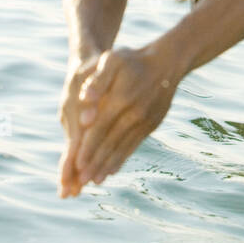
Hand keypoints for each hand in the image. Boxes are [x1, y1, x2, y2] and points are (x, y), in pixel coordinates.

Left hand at [63, 44, 178, 195]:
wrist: (166, 62)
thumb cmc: (133, 60)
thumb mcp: (113, 60)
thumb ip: (97, 80)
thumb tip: (84, 100)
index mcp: (120, 99)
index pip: (100, 129)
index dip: (88, 148)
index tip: (76, 165)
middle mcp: (133, 114)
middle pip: (110, 143)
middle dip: (95, 163)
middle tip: (82, 182)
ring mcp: (144, 122)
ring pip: (122, 148)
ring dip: (108, 165)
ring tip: (96, 181)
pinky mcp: (151, 126)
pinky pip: (134, 146)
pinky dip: (122, 158)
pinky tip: (113, 169)